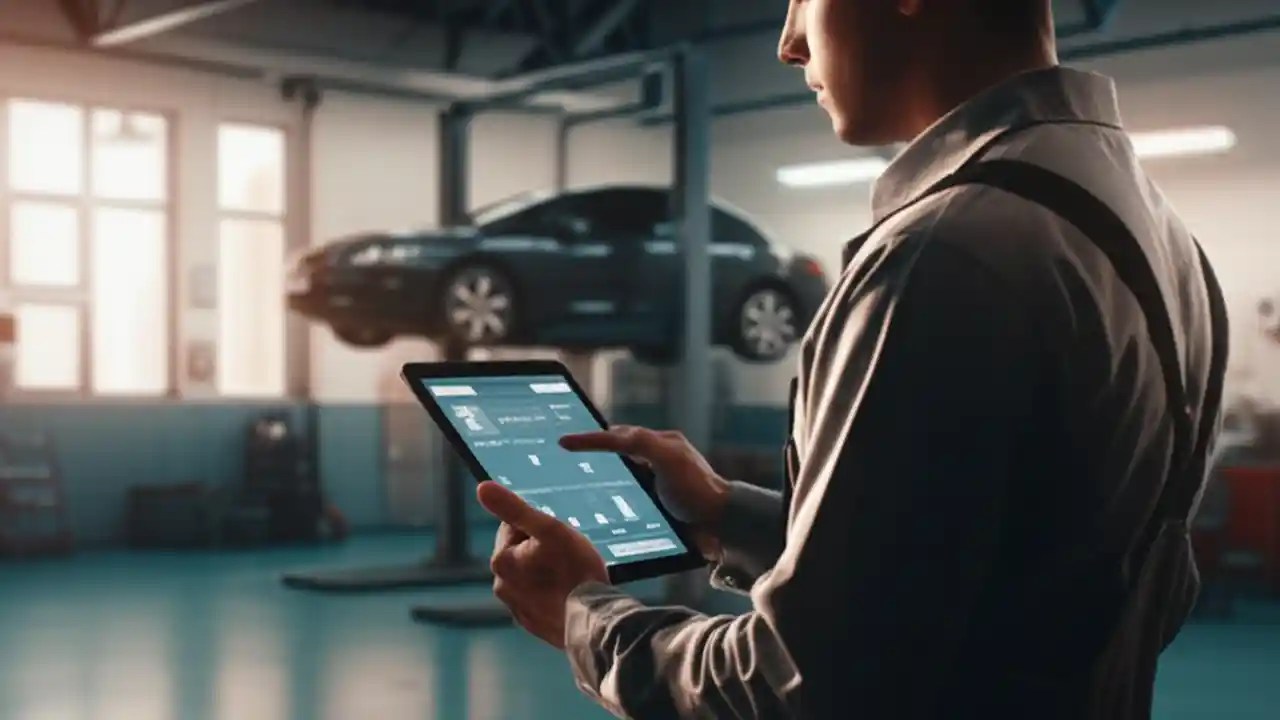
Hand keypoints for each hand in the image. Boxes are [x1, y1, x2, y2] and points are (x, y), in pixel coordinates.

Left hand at [477, 481, 608, 648]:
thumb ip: (515, 508)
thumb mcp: (549, 529)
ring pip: (530, 576)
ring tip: (571, 576)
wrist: (593, 621)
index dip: (539, 528)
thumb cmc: (575, 571)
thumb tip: (482, 488)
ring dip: (545, 572)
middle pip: (521, 552)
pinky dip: (551, 594)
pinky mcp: (533, 624)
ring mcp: (517, 608)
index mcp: (501, 560)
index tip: (558, 538)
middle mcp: (502, 585)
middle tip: (567, 556)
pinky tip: (569, 594)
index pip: (514, 527)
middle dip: (541, 550)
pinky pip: (539, 599)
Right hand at [560, 426, 729, 559]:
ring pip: (622, 475)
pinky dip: (611, 498)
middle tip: (566, 455)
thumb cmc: (698, 489)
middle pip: (618, 451)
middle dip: (594, 452)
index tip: (563, 443)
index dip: (590, 438)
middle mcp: (659, 461)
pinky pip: (629, 498)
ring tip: (576, 482)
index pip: (619, 435)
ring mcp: (659, 484)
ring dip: (601, 477)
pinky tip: (600, 508)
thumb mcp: (668, 458)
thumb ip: (641, 442)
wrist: (721, 525)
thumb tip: (612, 434)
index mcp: (662, 444)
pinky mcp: (659, 506)